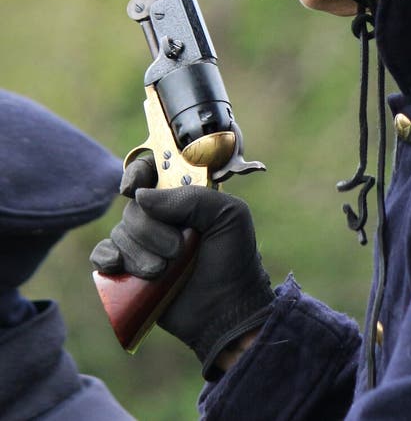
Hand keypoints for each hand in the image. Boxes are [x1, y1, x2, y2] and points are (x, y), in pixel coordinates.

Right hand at [90, 155, 274, 377]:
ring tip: (163, 272)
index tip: (132, 188)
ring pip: (120, 233)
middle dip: (151, 230)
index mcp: (185, 196)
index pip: (152, 170)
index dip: (138, 173)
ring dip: (140, 253)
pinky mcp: (129, 271)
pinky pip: (103, 255)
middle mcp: (162, 217)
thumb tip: (139, 196)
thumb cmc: (234, 259)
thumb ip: (191, 198)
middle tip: (178, 249)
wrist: (227, 311)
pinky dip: (106, 258)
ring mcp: (144, 244)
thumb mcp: (228, 216)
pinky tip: (117, 266)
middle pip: (134, 207)